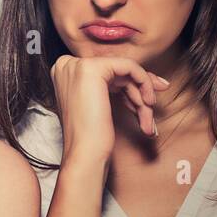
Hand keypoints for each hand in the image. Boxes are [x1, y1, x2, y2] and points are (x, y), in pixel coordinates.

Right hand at [50, 54, 169, 162]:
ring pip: (125, 71)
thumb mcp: (98, 101)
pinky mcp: (92, 69)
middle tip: (153, 106)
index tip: (147, 99)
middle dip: (139, 89)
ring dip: (141, 95)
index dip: (128, 84)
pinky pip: (130, 66)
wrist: (84, 153)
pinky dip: (144, 83)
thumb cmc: (91, 135)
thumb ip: (112, 83)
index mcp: (63, 71)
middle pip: (116, 70)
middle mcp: (66, 64)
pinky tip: (148, 103)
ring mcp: (77, 65)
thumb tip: (145, 75)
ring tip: (148, 119)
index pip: (106, 70)